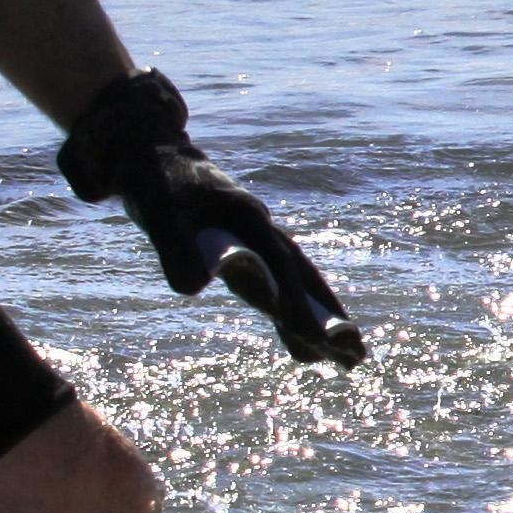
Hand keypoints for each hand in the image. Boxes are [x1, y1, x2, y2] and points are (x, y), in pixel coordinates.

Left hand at [58, 69, 367, 365]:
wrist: (154, 154)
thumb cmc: (155, 181)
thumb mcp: (155, 211)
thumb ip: (173, 247)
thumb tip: (196, 287)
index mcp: (247, 215)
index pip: (280, 263)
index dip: (297, 299)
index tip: (316, 334)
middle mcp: (262, 228)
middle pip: (304, 275)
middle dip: (330, 316)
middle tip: (358, 355)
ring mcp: (259, 238)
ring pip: (298, 281)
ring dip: (321, 316)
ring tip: (345, 358)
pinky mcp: (248, 249)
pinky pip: (280, 283)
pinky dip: (295, 309)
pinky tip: (302, 335)